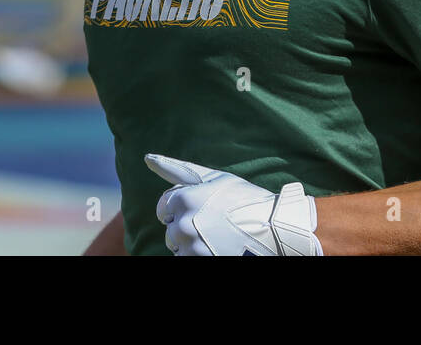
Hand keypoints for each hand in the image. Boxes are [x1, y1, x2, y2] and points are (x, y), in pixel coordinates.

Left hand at [145, 153, 322, 255]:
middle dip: (187, 227)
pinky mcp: (199, 263)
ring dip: (193, 244)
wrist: (273, 228)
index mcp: (183, 199)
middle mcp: (182, 224)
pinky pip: (187, 260)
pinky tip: (219, 248)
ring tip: (218, 237)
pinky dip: (200, 255)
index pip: (163, 208)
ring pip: (179, 248)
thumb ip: (176, 169)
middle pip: (171, 230)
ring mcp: (191, 248)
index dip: (181, 208)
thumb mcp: (213, 179)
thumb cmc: (243, 199)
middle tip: (215, 224)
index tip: (201, 209)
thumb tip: (147, 157)